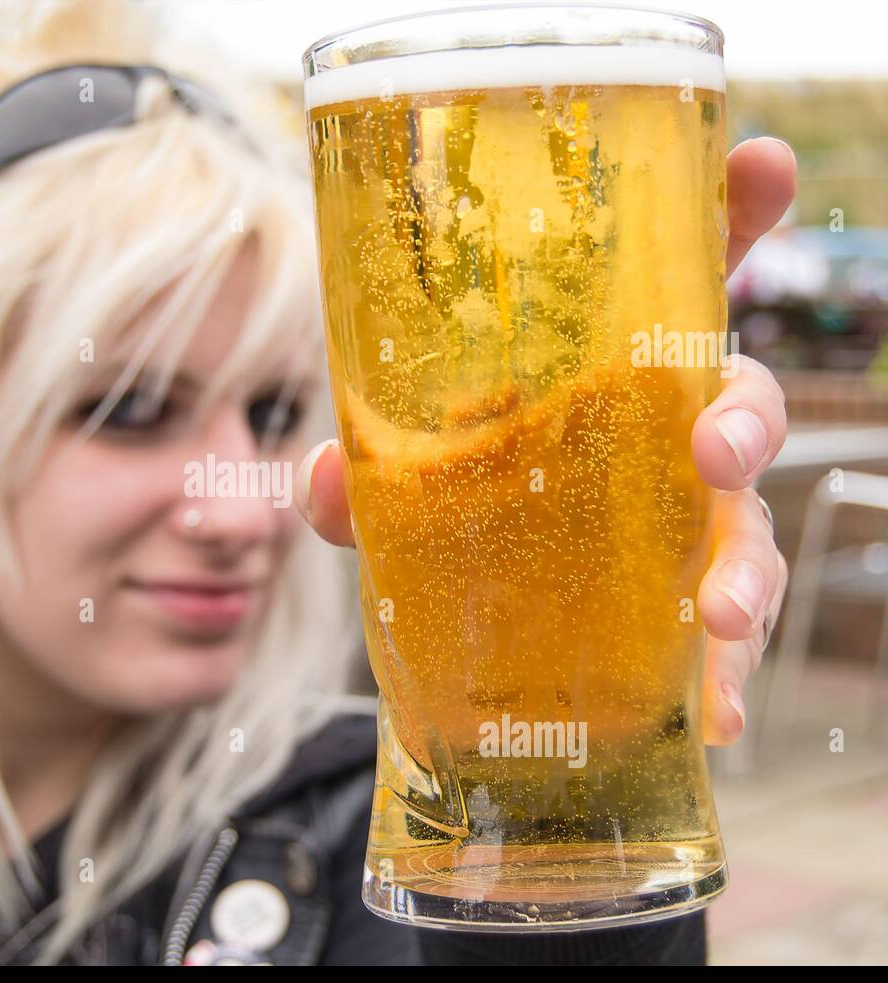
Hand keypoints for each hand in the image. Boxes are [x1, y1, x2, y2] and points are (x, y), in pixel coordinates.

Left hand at [295, 137, 796, 747]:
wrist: (472, 626)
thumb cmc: (455, 515)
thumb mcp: (403, 489)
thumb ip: (366, 477)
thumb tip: (318, 480)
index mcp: (601, 373)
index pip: (673, 280)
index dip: (733, 214)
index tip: (768, 163)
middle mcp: (657, 435)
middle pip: (735, 397)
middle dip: (744, 414)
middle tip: (719, 449)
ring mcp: (679, 522)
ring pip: (744, 524)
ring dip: (747, 566)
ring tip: (720, 615)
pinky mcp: (676, 607)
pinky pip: (720, 635)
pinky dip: (720, 676)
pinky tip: (712, 716)